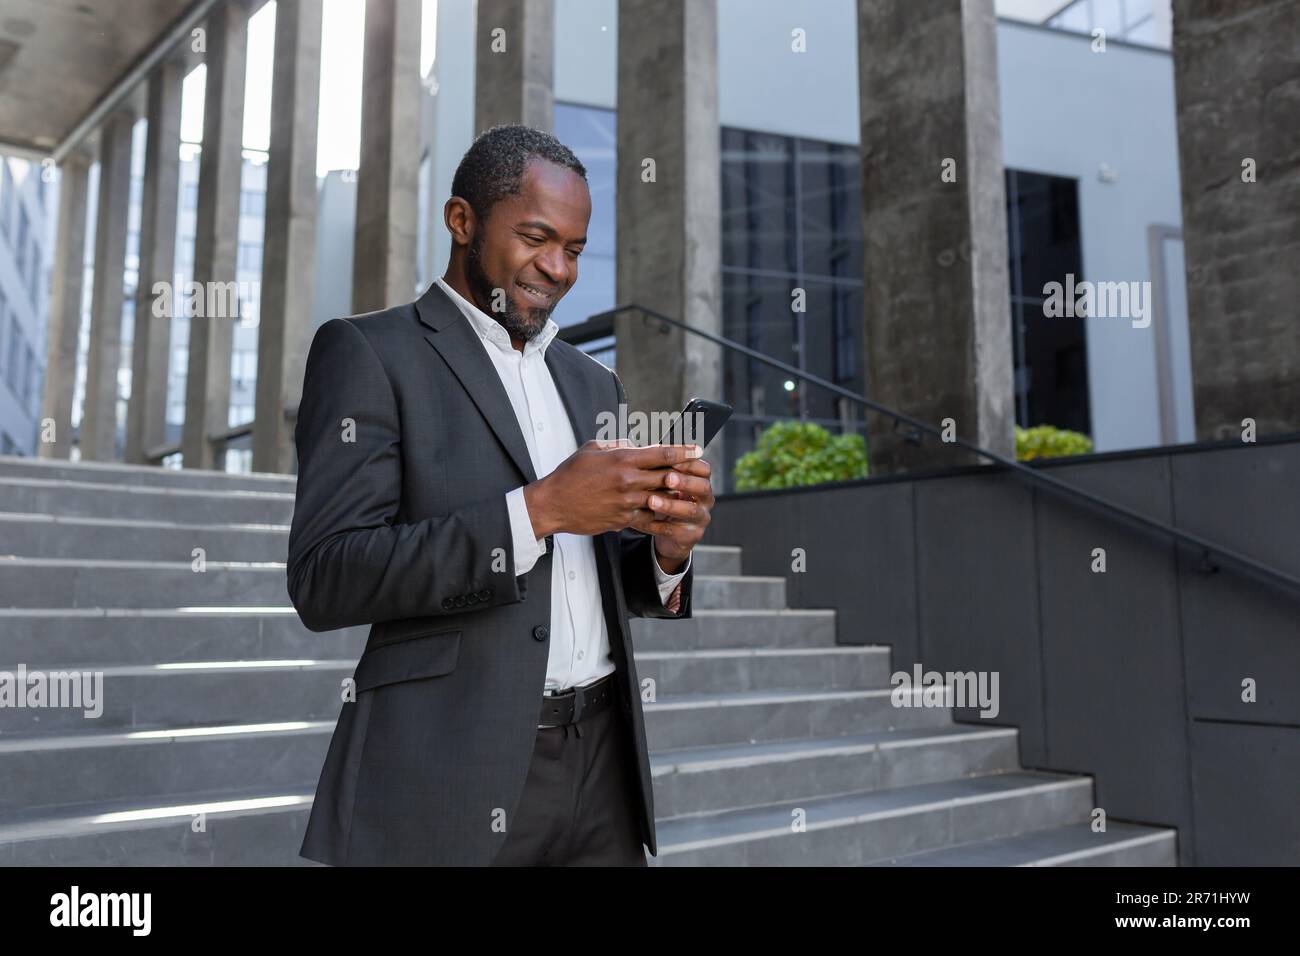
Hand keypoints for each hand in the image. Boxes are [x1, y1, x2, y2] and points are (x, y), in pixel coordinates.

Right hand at [522, 440, 703, 537]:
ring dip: (675, 495)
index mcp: (622, 460)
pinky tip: (668, 510)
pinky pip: (649, 517)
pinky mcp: (623, 520)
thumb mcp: (593, 449)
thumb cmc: (570, 474)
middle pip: (668, 476)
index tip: (698, 449)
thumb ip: (617, 445)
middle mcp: (628, 481)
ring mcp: (627, 503)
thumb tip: (635, 445)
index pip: (662, 454)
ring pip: (662, 498)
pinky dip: (660, 513)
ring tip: (687, 491)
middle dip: (686, 473)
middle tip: (700, 470)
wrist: (553, 504)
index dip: (683, 451)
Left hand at [645, 456, 713, 571]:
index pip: (703, 469)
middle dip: (685, 482)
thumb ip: (660, 467)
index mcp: (701, 481)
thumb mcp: (665, 482)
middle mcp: (705, 500)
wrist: (670, 533)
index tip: (671, 458)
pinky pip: (674, 531)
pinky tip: (640, 520)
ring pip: (690, 511)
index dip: (689, 463)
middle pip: (703, 487)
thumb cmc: (665, 499)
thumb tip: (642, 447)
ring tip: (651, 501)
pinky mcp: (691, 537)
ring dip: (671, 505)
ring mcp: (700, 519)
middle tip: (667, 478)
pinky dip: (656, 526)